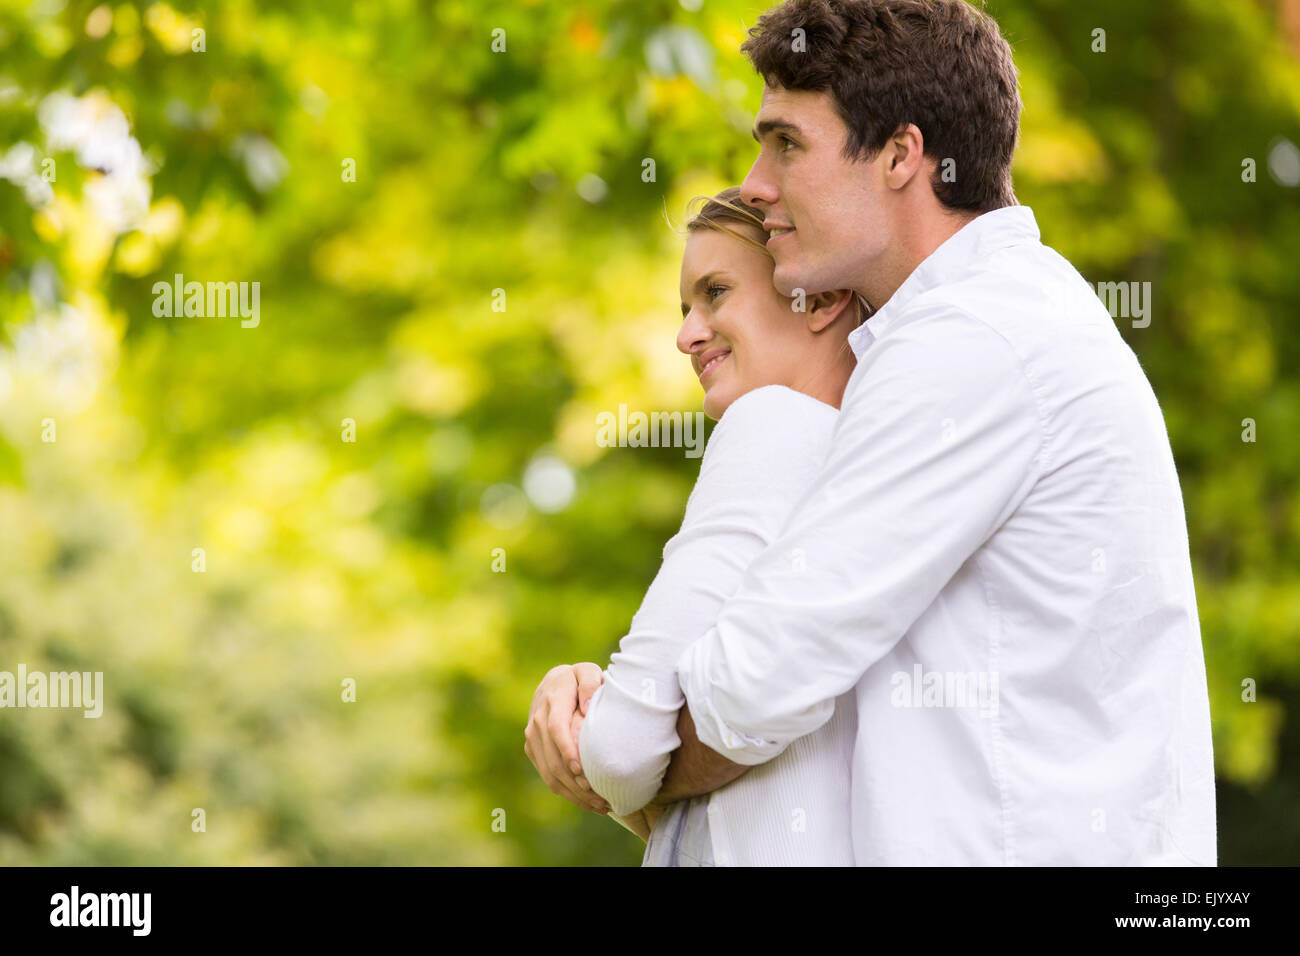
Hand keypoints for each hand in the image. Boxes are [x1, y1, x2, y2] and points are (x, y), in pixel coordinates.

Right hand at [524, 663, 608, 813]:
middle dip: (576, 783)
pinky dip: (566, 792)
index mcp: (552, 701)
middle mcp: (537, 721)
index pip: (556, 729)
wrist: (552, 682)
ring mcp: (532, 737)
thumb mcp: (586, 670)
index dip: (567, 751)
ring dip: (574, 794)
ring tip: (601, 806)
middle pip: (553, 759)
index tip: (581, 770)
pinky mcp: (532, 749)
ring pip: (549, 773)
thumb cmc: (577, 677)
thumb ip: (590, 683)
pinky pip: (547, 775)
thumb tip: (587, 708)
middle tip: (603, 799)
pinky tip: (587, 802)